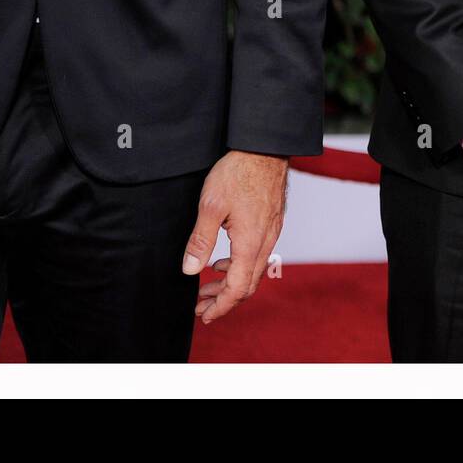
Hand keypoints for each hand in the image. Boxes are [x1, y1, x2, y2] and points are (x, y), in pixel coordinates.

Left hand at [182, 150, 286, 323]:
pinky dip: (240, 265)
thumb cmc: (239, 172)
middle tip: (201, 305)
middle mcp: (265, 242)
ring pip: (253, 270)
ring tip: (208, 283)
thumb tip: (190, 269)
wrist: (265, 147)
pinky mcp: (271, 222)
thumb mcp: (211, 206)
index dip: (221, 306)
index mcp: (250, 243)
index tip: (204, 315)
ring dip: (231, 282)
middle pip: (248, 284)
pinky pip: (258, 255)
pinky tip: (224, 258)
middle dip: (224, 299)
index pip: (238, 289)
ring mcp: (271, 232)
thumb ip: (201, 240)